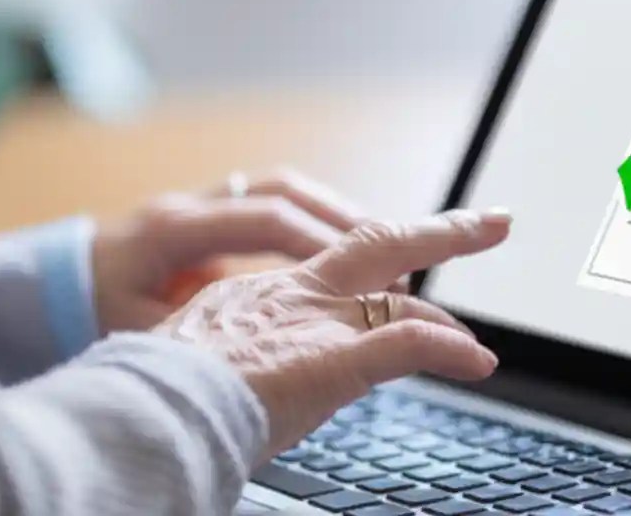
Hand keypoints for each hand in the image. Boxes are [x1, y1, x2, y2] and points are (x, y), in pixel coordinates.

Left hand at [91, 169, 367, 334]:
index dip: (317, 240)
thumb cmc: (91, 307)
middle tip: (394, 252)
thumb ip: (191, 331)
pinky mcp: (208, 218)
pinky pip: (269, 205)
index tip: (363, 269)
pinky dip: (310, 222)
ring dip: (332, 213)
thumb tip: (247, 344)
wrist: (52, 282)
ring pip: (280, 190)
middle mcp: (192, 205)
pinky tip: (342, 251)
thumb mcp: (135, 329)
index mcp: (175, 228)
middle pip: (281, 191)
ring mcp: (201, 205)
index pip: (262, 219)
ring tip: (383, 247)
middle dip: (340, 217)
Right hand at [152, 208, 510, 457]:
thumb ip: (217, 367)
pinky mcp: (335, 358)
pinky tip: (478, 362)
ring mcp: (315, 322)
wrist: (143, 407)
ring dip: (446, 311)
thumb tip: (210, 390)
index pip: (326, 276)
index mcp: (251, 297)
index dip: (365, 271)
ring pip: (399, 290)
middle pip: (375, 246)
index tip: (386, 270)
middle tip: (488, 224)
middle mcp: (290, 296)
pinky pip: (409, 345)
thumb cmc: (151, 399)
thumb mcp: (184, 366)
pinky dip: (449, 350)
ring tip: (476, 336)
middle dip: (436, 233)